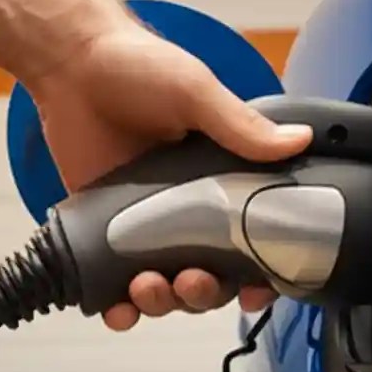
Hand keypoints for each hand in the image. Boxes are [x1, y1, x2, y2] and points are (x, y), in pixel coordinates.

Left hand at [24, 21, 312, 330]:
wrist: (73, 63)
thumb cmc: (138, 66)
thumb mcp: (196, 92)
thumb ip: (241, 126)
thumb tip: (298, 141)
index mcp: (221, 180)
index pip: (252, 241)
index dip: (259, 274)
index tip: (255, 291)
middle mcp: (188, 209)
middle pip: (209, 276)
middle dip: (203, 293)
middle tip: (191, 281)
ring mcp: (144, 224)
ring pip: (164, 286)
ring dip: (162, 301)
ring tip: (147, 287)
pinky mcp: (103, 230)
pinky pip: (113, 282)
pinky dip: (118, 306)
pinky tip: (116, 308)